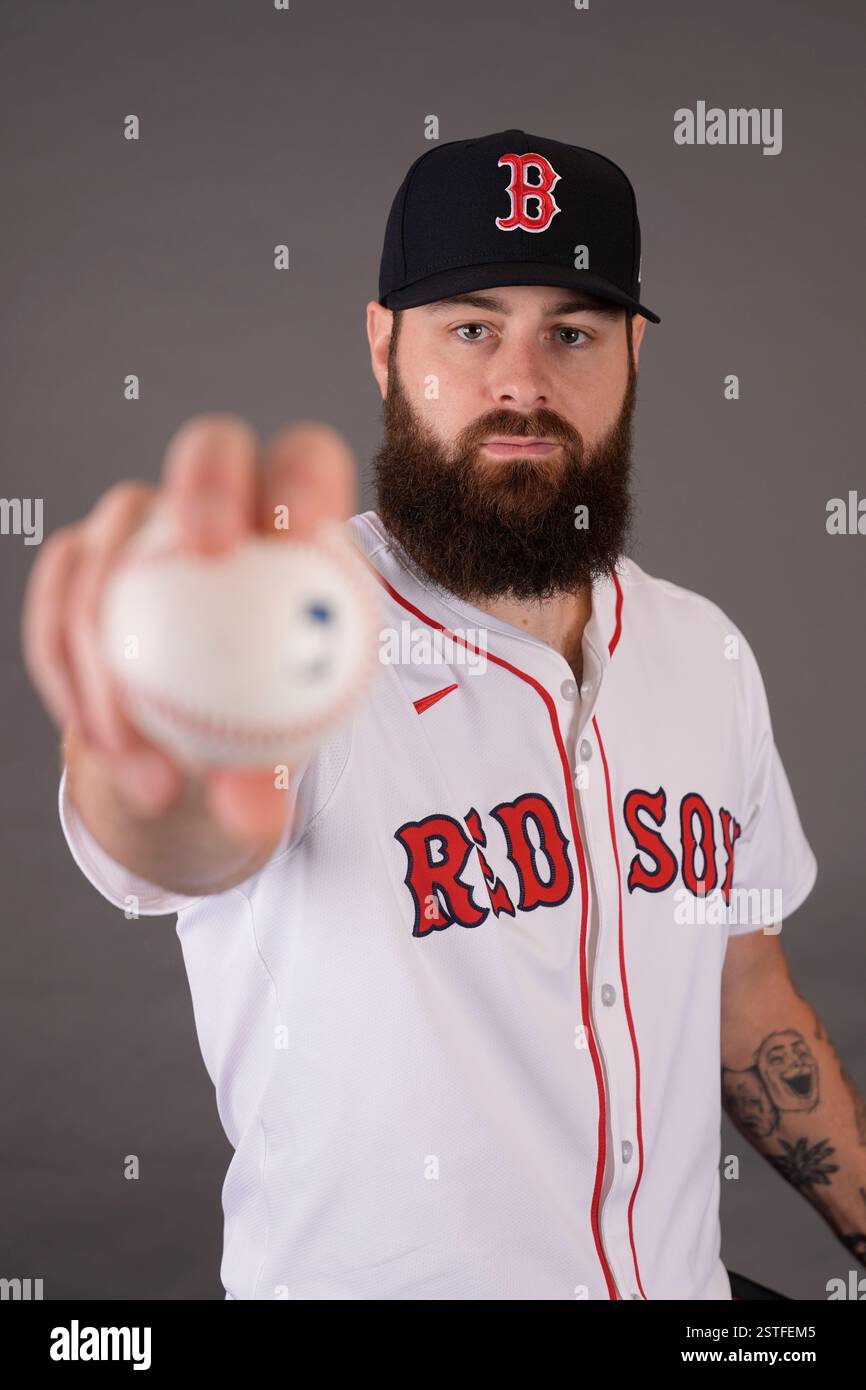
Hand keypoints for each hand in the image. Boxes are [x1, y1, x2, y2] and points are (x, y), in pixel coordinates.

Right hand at [21, 415, 357, 844]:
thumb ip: (268, 781)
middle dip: (206, 483)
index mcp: (292, 525)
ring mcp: (138, 528)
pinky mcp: (77, 566)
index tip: (307, 531)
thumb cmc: (262, 735)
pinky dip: (71, 674)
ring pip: (112, 543)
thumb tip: (252, 810)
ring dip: (116, 640)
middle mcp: (215, 505)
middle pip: (210, 451)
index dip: (306, 476)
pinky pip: (56, 607)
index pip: (306, 463)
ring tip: (137, 748)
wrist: (191, 747)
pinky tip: (99, 742)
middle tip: (206, 555)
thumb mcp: (277, 765)